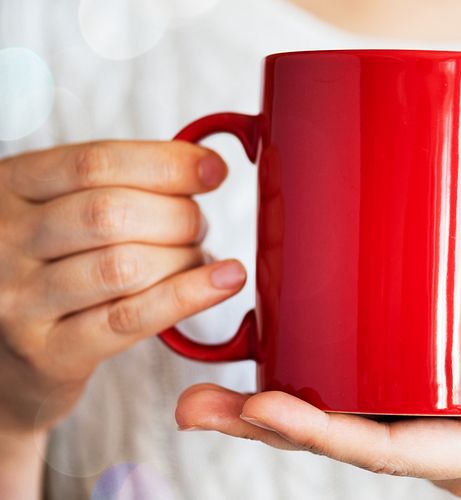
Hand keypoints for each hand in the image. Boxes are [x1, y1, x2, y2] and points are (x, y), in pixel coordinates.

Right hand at [0, 141, 246, 437]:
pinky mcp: (47, 354)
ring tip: (195, 259)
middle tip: (197, 227)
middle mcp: (5, 241)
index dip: (165, 163)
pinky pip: (130, 319)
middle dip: (177, 216)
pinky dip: (188, 296)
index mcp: (10, 187)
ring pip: (124, 266)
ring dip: (183, 259)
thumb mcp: (62, 210)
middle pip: (110, 213)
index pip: (93, 163)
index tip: (213, 170)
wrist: (8, 356)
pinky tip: (224, 282)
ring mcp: (19, 301)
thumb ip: (119, 184)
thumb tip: (206, 166)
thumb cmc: (51, 269)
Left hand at [176, 340, 460, 498]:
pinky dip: (334, 395)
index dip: (322, 431)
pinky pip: (386, 412)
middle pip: (354, 446)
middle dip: (274, 428)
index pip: (393, 450)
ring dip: (289, 416)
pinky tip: (307, 368)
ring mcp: (457, 441)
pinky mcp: (460, 419)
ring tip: (220, 393)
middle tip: (199, 404)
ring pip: (362, 432)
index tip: (261, 405)